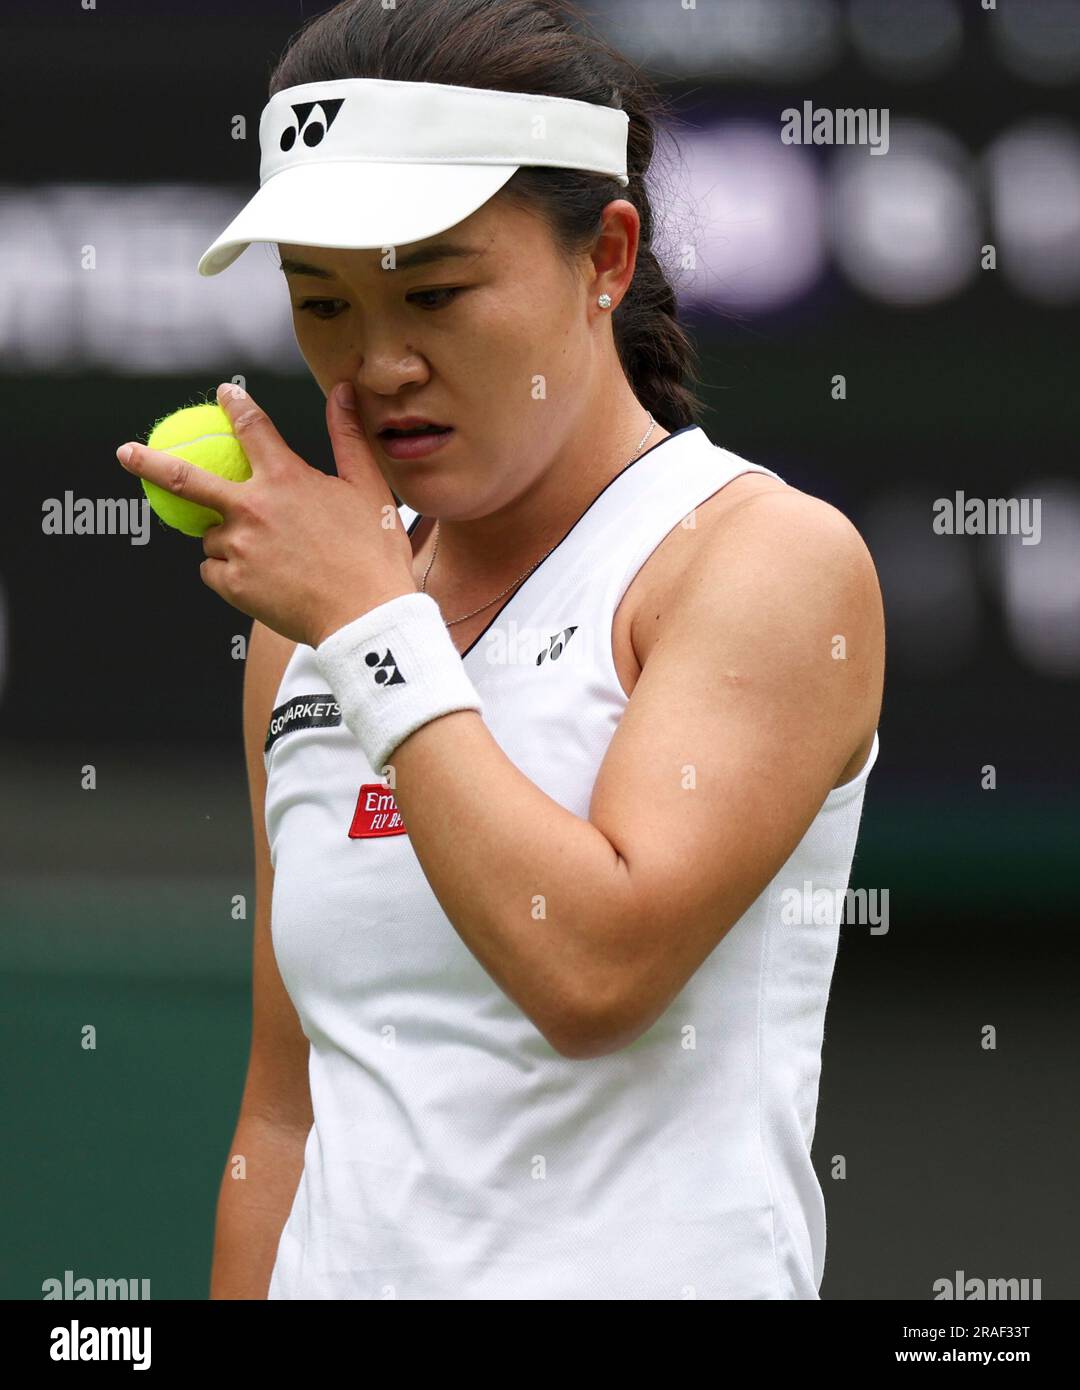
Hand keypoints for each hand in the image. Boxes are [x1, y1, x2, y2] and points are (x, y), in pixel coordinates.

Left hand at [116, 381, 417, 647]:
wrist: (365, 617)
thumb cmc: (373, 553)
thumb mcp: (368, 488)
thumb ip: (346, 436)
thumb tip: (340, 391)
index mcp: (286, 479)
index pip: (250, 428)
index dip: (234, 405)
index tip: (224, 394)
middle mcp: (253, 509)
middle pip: (184, 478)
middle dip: (149, 461)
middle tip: (126, 453)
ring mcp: (238, 548)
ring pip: (211, 535)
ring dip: (228, 539)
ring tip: (269, 558)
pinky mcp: (232, 584)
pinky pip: (212, 570)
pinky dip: (227, 572)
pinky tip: (258, 579)